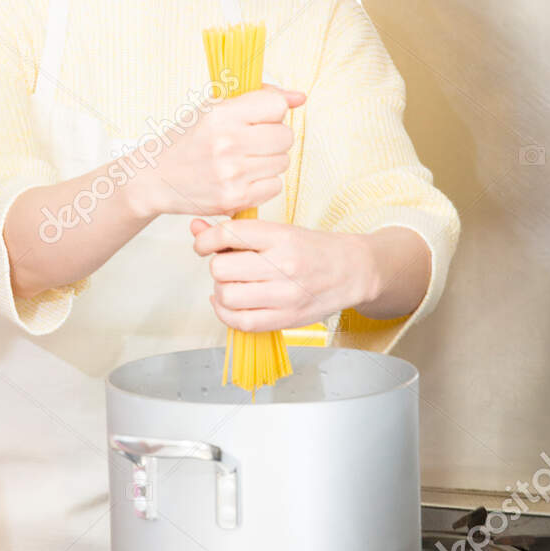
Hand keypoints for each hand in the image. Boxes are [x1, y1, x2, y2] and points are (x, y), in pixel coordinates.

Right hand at [131, 85, 305, 221]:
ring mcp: (231, 174)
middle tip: (252, 142)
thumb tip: (300, 98)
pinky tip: (243, 178)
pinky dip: (263, 183)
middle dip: (273, 138)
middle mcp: (227, 143)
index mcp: (220, 114)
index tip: (256, 119)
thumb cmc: (187, 140)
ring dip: (269, 161)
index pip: (276, 105)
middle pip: (285, 136)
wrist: (156, 178)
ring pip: (282, 162)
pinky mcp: (234, 198)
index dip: (271, 112)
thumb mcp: (214, 108)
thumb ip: (258, 98)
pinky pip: (275, 186)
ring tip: (244, 160)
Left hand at [191, 216, 374, 331]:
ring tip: (232, 284)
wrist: (353, 270)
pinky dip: (225, 313)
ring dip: (221, 290)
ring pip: (227, 296)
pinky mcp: (287, 318)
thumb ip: (235, 232)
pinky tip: (229, 303)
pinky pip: (241, 322)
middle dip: (217, 267)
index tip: (204, 244)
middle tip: (227, 266)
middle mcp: (284, 265)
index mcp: (281, 236)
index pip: (228, 234)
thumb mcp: (278, 231)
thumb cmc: (312, 249)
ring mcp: (286, 295)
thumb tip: (196, 228)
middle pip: (221, 268)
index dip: (205, 240)